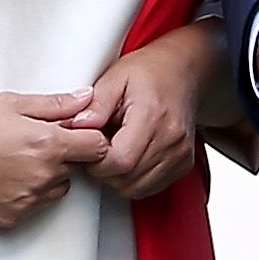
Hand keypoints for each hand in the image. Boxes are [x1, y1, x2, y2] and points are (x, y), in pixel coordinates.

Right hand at [0, 95, 114, 231]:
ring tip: (14, 157)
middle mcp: (42, 178)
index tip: (73, 131)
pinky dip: (26, 193)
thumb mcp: (10, 103)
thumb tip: (87, 98)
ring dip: (48, 175)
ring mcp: (27, 202)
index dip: (88, 136)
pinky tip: (0, 175)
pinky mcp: (10, 218)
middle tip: (32, 140)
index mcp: (48, 145)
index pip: (98, 147)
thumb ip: (55, 105)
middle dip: (65, 155)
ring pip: (57, 189)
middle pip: (77, 169)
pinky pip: (33, 205)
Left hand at [72, 29, 225, 202]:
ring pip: (137, 188)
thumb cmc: (149, 72)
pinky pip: (150, 188)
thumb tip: (75, 126)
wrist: (182, 71)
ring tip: (114, 148)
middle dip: (104, 169)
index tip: (89, 146)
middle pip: (127, 178)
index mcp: (153, 115)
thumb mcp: (115, 77)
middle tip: (98, 145)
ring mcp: (180, 154)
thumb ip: (95, 103)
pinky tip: (129, 155)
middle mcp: (172, 138)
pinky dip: (134, 179)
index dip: (97, 160)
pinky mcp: (183, 165)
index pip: (120, 160)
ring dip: (118, 176)